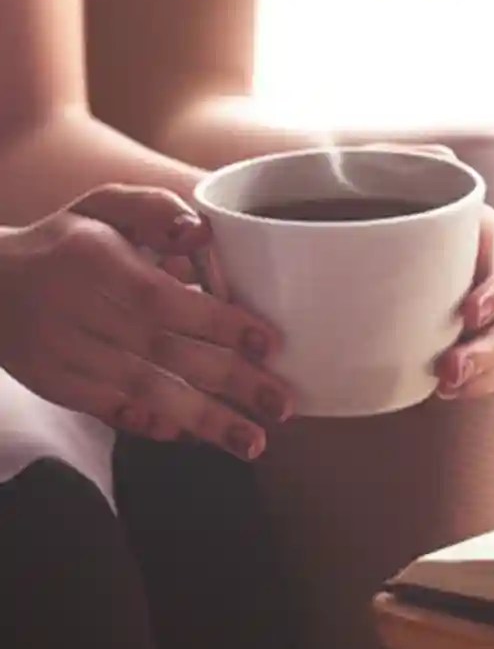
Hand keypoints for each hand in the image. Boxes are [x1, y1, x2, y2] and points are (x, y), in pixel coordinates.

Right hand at [0, 184, 291, 459]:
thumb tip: (201, 231)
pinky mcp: (56, 385)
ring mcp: (66, 354)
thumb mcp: (102, 206)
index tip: (269, 343)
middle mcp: (80, 310)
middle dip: (230, 381)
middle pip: (164, 351)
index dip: (218, 323)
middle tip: (281, 404)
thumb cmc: (64, 243)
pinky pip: (112, 411)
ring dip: (203, 420)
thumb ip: (154, 208)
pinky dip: (153, 424)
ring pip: (144, 391)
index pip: (165, 299)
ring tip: (254, 442)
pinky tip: (194, 436)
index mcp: (97, 261)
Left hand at [366, 143, 493, 399]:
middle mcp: (476, 271)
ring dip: (487, 374)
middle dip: (493, 349)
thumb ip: (404, 157)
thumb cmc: (348, 185)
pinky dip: (470, 385)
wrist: (311, 219)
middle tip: (449, 370)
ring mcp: (465, 312)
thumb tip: (440, 160)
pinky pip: (478, 372)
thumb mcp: (372, 163)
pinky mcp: (444, 340)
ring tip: (444, 386)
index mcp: (468, 224)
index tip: (469, 312)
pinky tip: (436, 389)